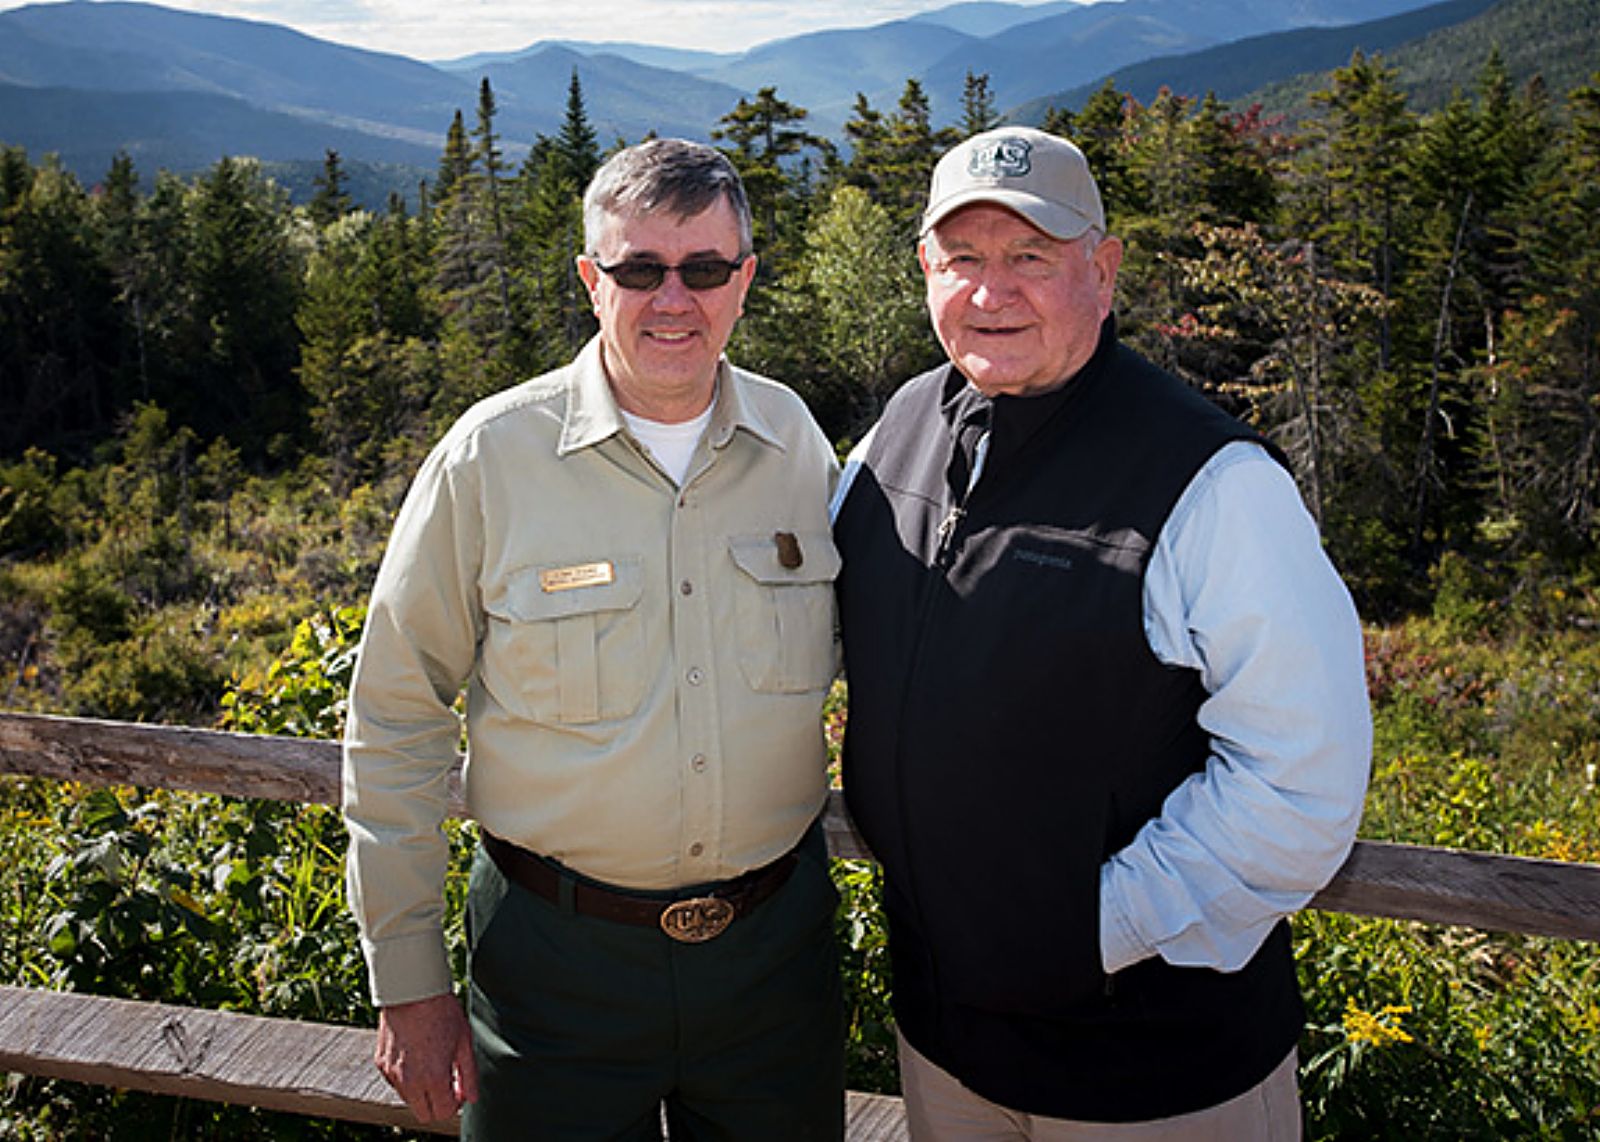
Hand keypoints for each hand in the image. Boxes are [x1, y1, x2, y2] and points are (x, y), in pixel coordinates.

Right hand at [375, 993, 479, 1123]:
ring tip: (432, 1065)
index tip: (459, 1088)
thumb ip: (469, 1075)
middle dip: (438, 1104)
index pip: (444, 1113)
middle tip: (447, 1083)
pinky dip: (407, 1078)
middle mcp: (410, 1081)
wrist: (411, 991)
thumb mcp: (464, 1042)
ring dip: (422, 1092)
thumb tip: (471, 1098)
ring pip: (409, 1100)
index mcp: (433, 1078)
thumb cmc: (441, 1012)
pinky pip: (396, 1083)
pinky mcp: (381, 1065)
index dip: (456, 1103)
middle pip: (425, 1115)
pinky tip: (417, 1056)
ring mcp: (392, 1074)